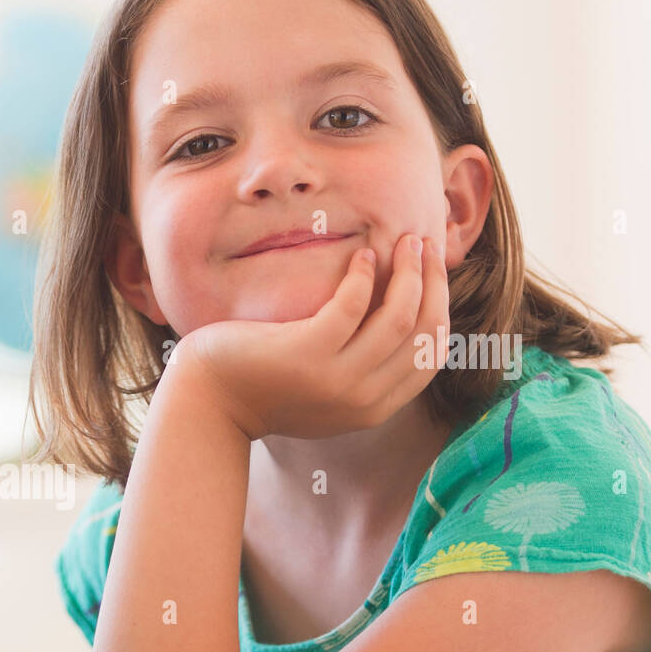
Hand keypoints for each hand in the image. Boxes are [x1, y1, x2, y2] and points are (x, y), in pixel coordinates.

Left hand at [169, 232, 448, 440]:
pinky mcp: (308, 354)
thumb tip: (402, 317)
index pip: (431, 356)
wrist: (210, 401)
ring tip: (403, 242)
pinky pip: (354, 304)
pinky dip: (363, 275)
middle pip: (424, 333)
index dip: (440, 309)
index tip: (435, 274)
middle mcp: (362, 400)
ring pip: (400, 317)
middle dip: (433, 282)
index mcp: (373, 409)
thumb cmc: (263, 387)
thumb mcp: (325, 390)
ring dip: (409, 272)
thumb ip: (363, 371)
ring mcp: (337, 380)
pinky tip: (360, 255)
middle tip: (425, 246)